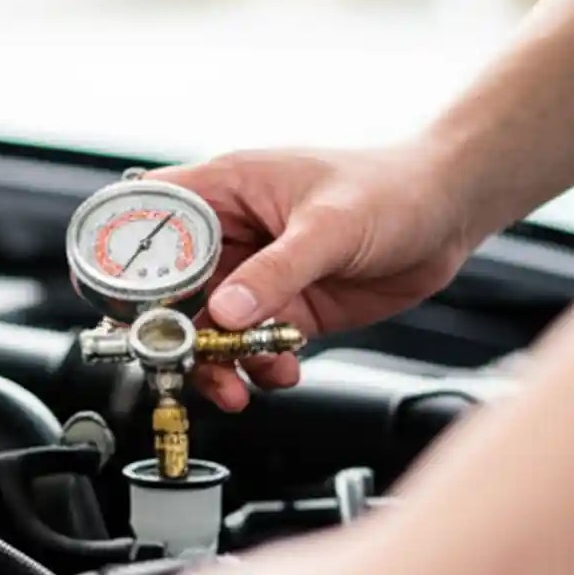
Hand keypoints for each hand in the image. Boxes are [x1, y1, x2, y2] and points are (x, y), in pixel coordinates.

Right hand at [145, 143, 478, 410]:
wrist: (448, 212)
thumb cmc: (391, 188)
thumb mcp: (329, 227)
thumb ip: (276, 271)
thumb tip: (225, 310)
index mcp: (228, 189)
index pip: (151, 219)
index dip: (126, 259)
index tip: (127, 305)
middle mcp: (234, 233)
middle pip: (173, 288)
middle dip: (175, 331)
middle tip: (187, 361)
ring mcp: (258, 274)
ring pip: (210, 327)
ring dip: (218, 361)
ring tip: (239, 386)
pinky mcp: (286, 308)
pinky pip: (252, 348)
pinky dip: (258, 368)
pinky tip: (281, 371)